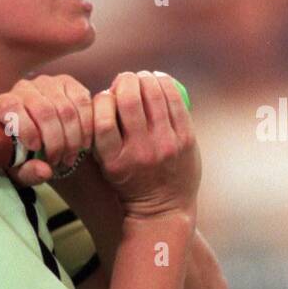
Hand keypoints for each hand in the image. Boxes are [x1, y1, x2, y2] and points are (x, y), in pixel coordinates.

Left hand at [0, 73, 92, 187]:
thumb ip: (27, 172)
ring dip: (72, 137)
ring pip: (65, 108)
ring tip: (70, 157)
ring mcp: (47, 83)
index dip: (24, 127)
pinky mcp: (68, 82)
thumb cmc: (24, 152)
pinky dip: (86, 126)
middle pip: (43, 111)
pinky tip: (83, 143)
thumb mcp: (20, 168)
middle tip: (58, 160)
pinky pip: (82, 101)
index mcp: (3, 105)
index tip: (35, 148)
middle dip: (55, 140)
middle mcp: (24, 88)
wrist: (39, 135)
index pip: (11, 107)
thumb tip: (45, 171)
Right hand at [92, 71, 200, 218]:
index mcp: (114, 160)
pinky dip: (165, 84)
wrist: (164, 209)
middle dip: (124, 81)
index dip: (102, 99)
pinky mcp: (186, 140)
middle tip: (124, 79)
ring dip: (145, 79)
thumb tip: (105, 94)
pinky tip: (159, 80)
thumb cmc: (130, 183)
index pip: (102, 118)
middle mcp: (139, 152)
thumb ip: (101, 137)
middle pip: (128, 100)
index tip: (106, 97)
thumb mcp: (107, 166)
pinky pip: (175, 101)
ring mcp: (165, 145)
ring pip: (153, 95)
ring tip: (142, 78)